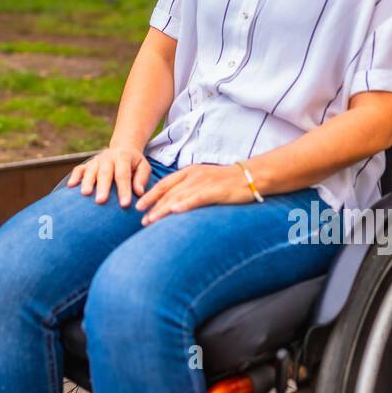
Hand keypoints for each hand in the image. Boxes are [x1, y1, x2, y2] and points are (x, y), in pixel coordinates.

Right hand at [66, 145, 150, 206]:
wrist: (123, 148)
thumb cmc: (134, 163)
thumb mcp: (143, 166)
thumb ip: (141, 178)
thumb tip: (139, 192)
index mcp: (123, 157)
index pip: (123, 174)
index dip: (124, 189)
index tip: (125, 204)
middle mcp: (108, 158)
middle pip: (105, 172)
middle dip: (103, 187)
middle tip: (101, 201)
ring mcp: (96, 161)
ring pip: (90, 170)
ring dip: (87, 182)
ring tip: (85, 194)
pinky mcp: (88, 164)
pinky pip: (79, 169)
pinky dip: (75, 177)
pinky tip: (71, 186)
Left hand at [133, 163, 255, 225]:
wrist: (252, 176)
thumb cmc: (228, 182)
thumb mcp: (205, 181)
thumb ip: (190, 189)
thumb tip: (175, 204)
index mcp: (190, 172)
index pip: (165, 184)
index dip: (151, 195)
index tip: (139, 206)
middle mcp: (194, 175)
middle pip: (169, 192)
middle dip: (153, 205)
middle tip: (141, 219)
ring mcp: (205, 182)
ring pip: (179, 196)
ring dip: (163, 209)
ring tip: (151, 220)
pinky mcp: (216, 190)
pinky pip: (197, 198)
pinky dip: (185, 204)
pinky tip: (175, 211)